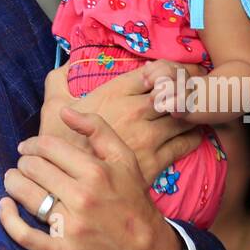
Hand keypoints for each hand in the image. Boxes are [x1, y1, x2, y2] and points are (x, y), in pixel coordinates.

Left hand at [0, 107, 181, 249]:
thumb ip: (98, 130)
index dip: (31, 145)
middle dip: (23, 164)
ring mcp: (72, 227)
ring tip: (15, 182)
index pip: (47, 148)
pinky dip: (8, 218)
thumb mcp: (126, 161)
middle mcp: (83, 198)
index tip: (28, 149)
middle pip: (33, 169)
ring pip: (25, 195)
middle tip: (24, 167)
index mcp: (96, 172)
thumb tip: (65, 112)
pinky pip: (24, 235)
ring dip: (13, 184)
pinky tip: (5, 206)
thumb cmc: (134, 203)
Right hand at [40, 61, 201, 184]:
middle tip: (194, 89)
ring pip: (184, 116)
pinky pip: (184, 143)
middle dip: (187, 86)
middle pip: (175, 89)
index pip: (154, 71)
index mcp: (114, 93)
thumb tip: (67, 63)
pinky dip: (193, 137)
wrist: (68, 186)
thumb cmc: (60, 144)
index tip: (172, 74)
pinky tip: (192, 135)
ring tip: (195, 110)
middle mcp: (134, 110)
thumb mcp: (53, 106)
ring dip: (192, 112)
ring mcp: (147, 135)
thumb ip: (59, 80)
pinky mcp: (155, 160)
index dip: (169, 70)